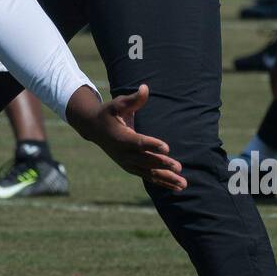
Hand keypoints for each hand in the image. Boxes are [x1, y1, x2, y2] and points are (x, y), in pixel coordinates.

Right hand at [66, 83, 185, 191]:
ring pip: (148, 173)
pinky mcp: (131, 168)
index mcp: (121, 137)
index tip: (167, 148)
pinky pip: (148, 176)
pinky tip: (176, 188)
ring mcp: (127, 163)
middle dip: (162, 164)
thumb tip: (145, 87)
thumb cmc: (109, 113)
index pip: (139, 142)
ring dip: (166, 179)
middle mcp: (124, 153)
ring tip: (183, 184)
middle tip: (178, 167)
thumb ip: (133, 99)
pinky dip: (162, 183)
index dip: (152, 145)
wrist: (93, 129)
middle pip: (146, 160)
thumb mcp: (117, 104)